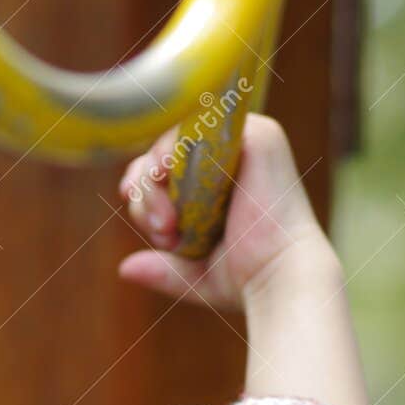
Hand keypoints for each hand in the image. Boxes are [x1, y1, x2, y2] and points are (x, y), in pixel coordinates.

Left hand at [115, 112, 340, 310]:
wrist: (279, 275)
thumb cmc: (245, 278)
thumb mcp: (192, 272)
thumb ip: (161, 268)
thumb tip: (126, 269)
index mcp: (224, 179)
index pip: (165, 168)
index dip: (142, 185)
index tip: (135, 207)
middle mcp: (236, 154)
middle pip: (162, 155)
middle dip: (145, 195)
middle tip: (163, 231)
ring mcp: (247, 140)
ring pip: (172, 143)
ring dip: (153, 185)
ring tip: (169, 225)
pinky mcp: (258, 135)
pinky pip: (196, 127)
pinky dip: (171, 151)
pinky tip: (166, 174)